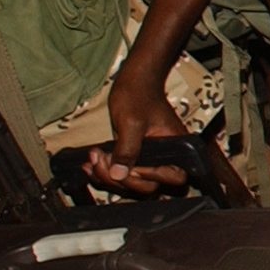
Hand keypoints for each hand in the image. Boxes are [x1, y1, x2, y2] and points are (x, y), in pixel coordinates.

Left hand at [89, 69, 192, 194]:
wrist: (133, 83)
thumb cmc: (138, 95)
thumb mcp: (132, 122)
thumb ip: (127, 150)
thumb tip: (119, 174)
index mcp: (176, 147)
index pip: (171, 177)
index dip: (148, 176)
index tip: (128, 166)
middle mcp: (164, 157)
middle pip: (149, 186)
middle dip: (121, 179)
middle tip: (102, 161)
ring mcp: (148, 159)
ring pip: (132, 184)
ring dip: (108, 176)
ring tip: (93, 159)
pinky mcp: (133, 157)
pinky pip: (122, 174)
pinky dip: (105, 173)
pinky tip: (92, 163)